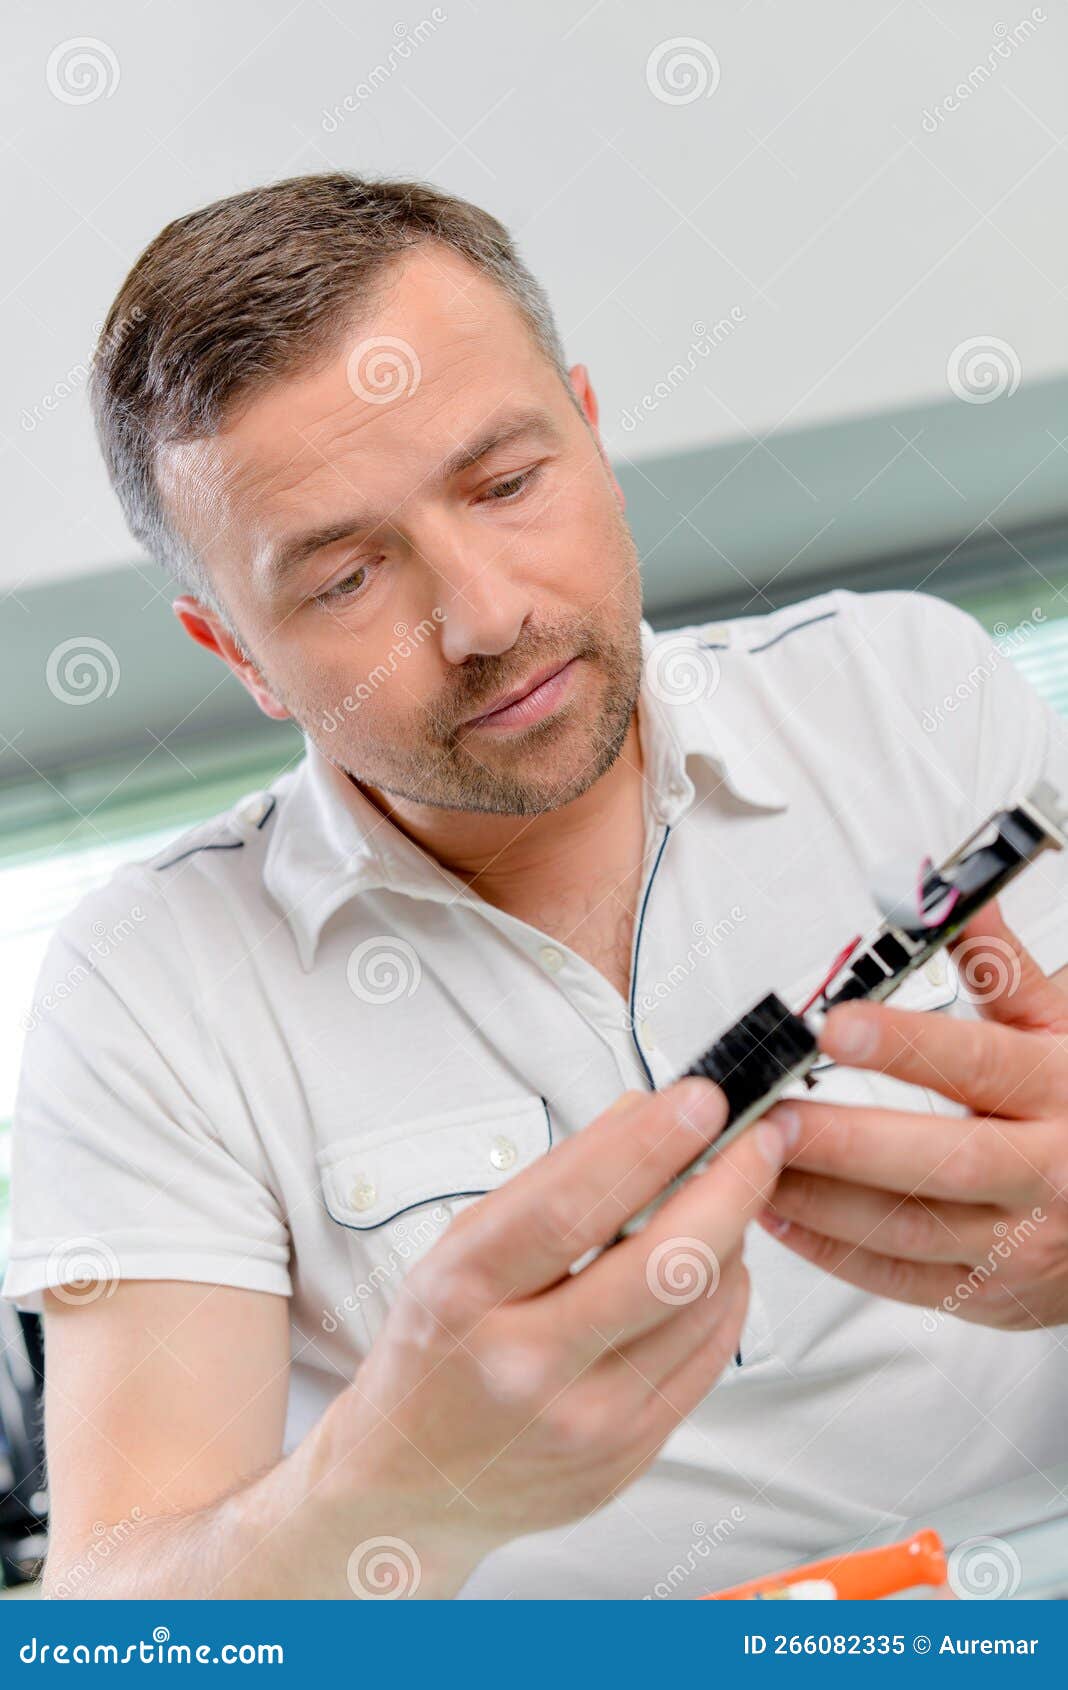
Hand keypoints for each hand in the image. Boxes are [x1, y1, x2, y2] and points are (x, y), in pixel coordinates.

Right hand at [321, 1077, 790, 1592]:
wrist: (410, 1482)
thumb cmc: (437, 1346)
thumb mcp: (462, 1249)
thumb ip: (555, 1182)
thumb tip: (647, 1113)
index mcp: (466, 1294)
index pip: (572, 1208)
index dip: (650, 1147)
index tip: (702, 1099)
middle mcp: (524, 1366)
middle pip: (663, 1265)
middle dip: (730, 1187)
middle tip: (760, 1137)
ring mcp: (581, 1423)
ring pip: (700, 1308)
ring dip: (732, 1237)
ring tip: (727, 1199)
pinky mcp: (624, 1459)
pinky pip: (706, 1359)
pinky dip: (724, 1296)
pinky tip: (715, 1266)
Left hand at [758, 903, 1067, 1329]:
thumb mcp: (1061, 1033)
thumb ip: (1003, 972)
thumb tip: (954, 901)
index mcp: (1060, 1094)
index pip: (981, 1065)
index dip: (907, 1045)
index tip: (837, 1023)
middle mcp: (1043, 1173)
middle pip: (941, 1162)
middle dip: (849, 1142)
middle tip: (774, 1118)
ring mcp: (1014, 1243)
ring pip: (908, 1229)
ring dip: (822, 1199)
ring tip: (755, 1161)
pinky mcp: (982, 1292)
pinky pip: (897, 1278)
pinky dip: (829, 1248)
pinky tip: (776, 1211)